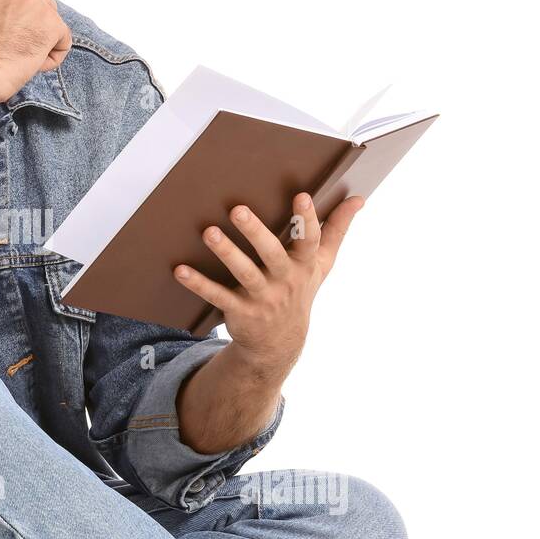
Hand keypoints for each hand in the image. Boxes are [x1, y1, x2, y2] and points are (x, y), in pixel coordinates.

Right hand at [0, 0, 72, 106]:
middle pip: (46, 4)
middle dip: (40, 26)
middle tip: (22, 45)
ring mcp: (37, 5)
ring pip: (55, 24)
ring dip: (45, 43)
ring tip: (21, 57)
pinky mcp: (52, 25)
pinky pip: (63, 42)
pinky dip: (52, 57)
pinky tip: (32, 64)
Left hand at [173, 193, 364, 372]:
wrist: (280, 342)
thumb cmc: (300, 289)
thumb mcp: (322, 264)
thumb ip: (337, 230)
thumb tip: (359, 199)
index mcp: (304, 265)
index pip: (309, 241)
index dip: (307, 220)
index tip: (301, 196)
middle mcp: (285, 281)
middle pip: (271, 254)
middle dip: (256, 232)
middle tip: (237, 209)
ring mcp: (262, 297)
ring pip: (243, 273)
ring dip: (226, 253)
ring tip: (208, 232)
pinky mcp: (239, 310)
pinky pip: (217, 296)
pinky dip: (198, 283)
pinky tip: (180, 269)